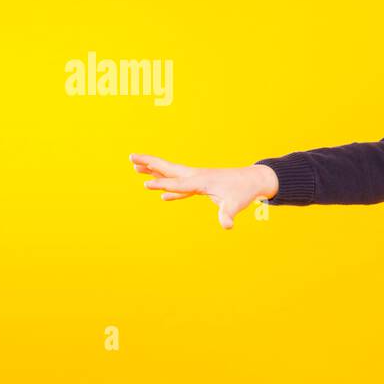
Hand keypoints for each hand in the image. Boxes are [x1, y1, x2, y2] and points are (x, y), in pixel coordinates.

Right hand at [130, 155, 277, 229]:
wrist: (253, 180)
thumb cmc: (244, 192)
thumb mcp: (236, 204)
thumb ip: (227, 214)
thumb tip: (227, 226)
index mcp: (201, 181)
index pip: (177, 184)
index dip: (162, 185)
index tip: (145, 184)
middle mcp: (196, 176)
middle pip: (168, 169)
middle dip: (149, 164)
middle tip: (131, 157)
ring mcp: (197, 178)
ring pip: (171, 174)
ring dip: (154, 170)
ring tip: (136, 167)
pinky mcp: (201, 184)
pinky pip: (180, 185)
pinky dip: (170, 188)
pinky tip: (162, 195)